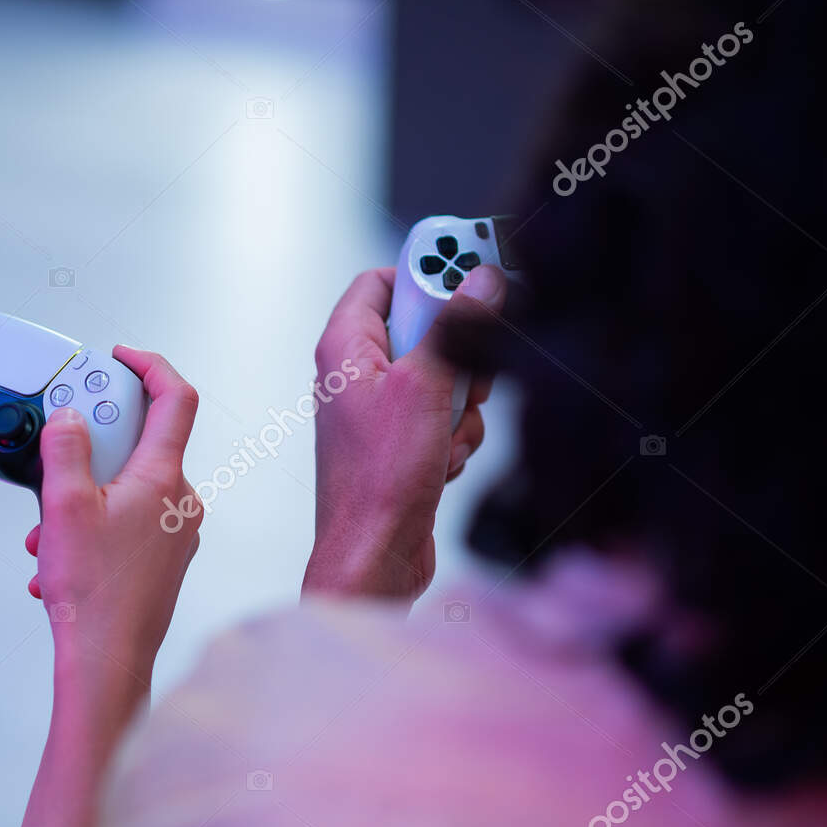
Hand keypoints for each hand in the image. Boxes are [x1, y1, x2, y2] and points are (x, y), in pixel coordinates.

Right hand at [20, 348, 201, 826]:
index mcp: (165, 478)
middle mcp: (181, 503)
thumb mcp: (64, 505)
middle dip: (87, 456)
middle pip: (138, 448)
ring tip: (47, 536)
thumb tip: (69, 416)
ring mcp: (175, 535)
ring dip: (79, 504)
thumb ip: (65, 448)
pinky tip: (57, 563)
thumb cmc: (95, 595)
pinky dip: (88, 534)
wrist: (107, 662)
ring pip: (123, 494)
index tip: (119, 358)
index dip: (148, 366)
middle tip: (55, 469)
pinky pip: (124, 528)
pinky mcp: (163, 562)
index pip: (175, 398)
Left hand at [302, 264, 506, 604]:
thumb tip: (480, 278)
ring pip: (442, 377)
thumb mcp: (425, 387)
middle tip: (465, 374)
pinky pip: (442, 418)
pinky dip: (452, 437)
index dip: (426, 272)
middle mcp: (356, 375)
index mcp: (345, 347)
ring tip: (443, 433)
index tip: (470, 270)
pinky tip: (441, 463)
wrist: (374, 556)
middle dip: (457, 353)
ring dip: (459, 405)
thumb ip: (455, 327)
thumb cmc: (380, 480)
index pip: (382, 279)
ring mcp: (379, 412)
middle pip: (423, 328)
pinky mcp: (401, 444)